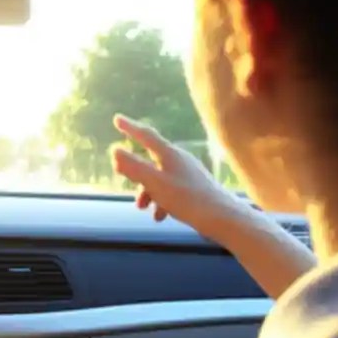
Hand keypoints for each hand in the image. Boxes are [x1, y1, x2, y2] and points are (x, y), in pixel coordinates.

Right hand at [111, 114, 249, 241]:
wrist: (223, 218)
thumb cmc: (187, 199)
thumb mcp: (155, 183)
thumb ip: (134, 168)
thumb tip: (115, 151)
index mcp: (169, 154)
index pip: (146, 135)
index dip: (130, 127)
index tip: (117, 119)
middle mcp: (179, 159)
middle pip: (151, 159)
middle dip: (136, 173)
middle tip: (124, 179)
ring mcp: (188, 173)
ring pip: (159, 178)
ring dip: (147, 192)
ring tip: (143, 208)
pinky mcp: (194, 188)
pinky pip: (170, 190)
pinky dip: (161, 201)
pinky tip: (160, 216)